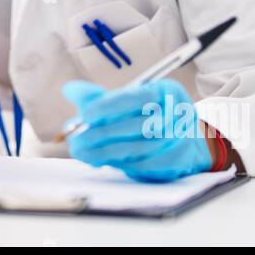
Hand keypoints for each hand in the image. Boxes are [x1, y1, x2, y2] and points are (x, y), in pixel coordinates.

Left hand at [62, 79, 211, 182]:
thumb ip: (98, 96)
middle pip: (136, 125)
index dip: (108, 106)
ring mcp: (180, 139)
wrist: (183, 140)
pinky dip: (119, 163)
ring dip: (105, 151)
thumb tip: (70, 90)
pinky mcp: (176, 161)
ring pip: (138, 147)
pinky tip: (100, 160)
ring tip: (82, 151)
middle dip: (101, 134)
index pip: (135, 97)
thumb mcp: (127, 101)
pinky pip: (144, 164)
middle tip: (76, 139)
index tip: (85, 115)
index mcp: (165, 91)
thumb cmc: (147, 116)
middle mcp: (177, 113)